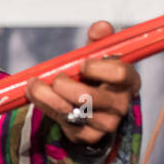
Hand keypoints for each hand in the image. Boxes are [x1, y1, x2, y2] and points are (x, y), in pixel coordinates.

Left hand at [25, 20, 141, 147]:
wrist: (87, 103)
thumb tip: (101, 27)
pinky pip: (61, 121)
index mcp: (129, 81)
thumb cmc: (94, 74)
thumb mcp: (98, 55)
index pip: (120, 74)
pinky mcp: (86, 135)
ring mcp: (104, 123)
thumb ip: (99, 40)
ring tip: (35, 83)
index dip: (98, 67)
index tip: (83, 63)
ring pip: (70, 111)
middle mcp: (120, 105)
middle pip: (88, 97)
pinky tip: (37, 96)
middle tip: (54, 76)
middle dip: (63, 85)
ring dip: (46, 95)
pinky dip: (43, 106)